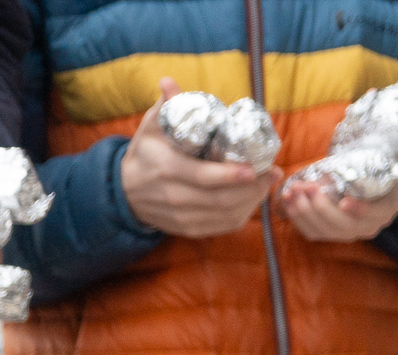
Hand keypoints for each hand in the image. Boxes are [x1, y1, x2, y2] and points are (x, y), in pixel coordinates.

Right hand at [120, 77, 280, 236]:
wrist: (124, 192)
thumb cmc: (145, 153)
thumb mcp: (150, 127)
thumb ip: (165, 106)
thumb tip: (168, 82)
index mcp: (166, 169)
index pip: (201, 177)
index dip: (230, 176)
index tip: (255, 168)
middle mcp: (172, 197)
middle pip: (219, 199)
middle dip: (252, 188)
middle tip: (273, 172)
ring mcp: (179, 216)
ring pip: (223, 215)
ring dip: (252, 201)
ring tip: (268, 183)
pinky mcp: (186, 228)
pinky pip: (220, 227)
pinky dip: (241, 215)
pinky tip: (253, 201)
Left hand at [279, 148, 397, 240]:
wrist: (384, 185)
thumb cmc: (390, 166)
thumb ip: (397, 148)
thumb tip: (394, 133)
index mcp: (386, 209)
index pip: (374, 214)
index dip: (360, 210)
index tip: (344, 201)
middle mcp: (368, 227)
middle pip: (342, 226)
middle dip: (321, 207)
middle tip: (307, 186)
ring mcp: (348, 233)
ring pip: (323, 230)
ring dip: (303, 212)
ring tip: (292, 190)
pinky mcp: (330, 232)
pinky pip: (311, 231)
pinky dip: (296, 218)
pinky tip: (287, 200)